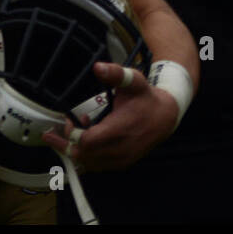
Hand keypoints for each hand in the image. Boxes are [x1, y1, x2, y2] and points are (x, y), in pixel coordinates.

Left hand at [43, 62, 177, 171]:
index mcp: (120, 130)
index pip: (86, 141)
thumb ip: (116, 74)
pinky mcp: (122, 163)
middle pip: (83, 155)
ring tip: (77, 130)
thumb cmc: (146, 98)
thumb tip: (98, 67)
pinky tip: (85, 141)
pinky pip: (97, 166)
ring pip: (89, 163)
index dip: (72, 132)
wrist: (165, 117)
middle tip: (66, 124)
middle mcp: (121, 149)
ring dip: (76, 149)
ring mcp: (122, 159)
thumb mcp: (133, 81)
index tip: (69, 118)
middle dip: (68, 141)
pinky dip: (86, 156)